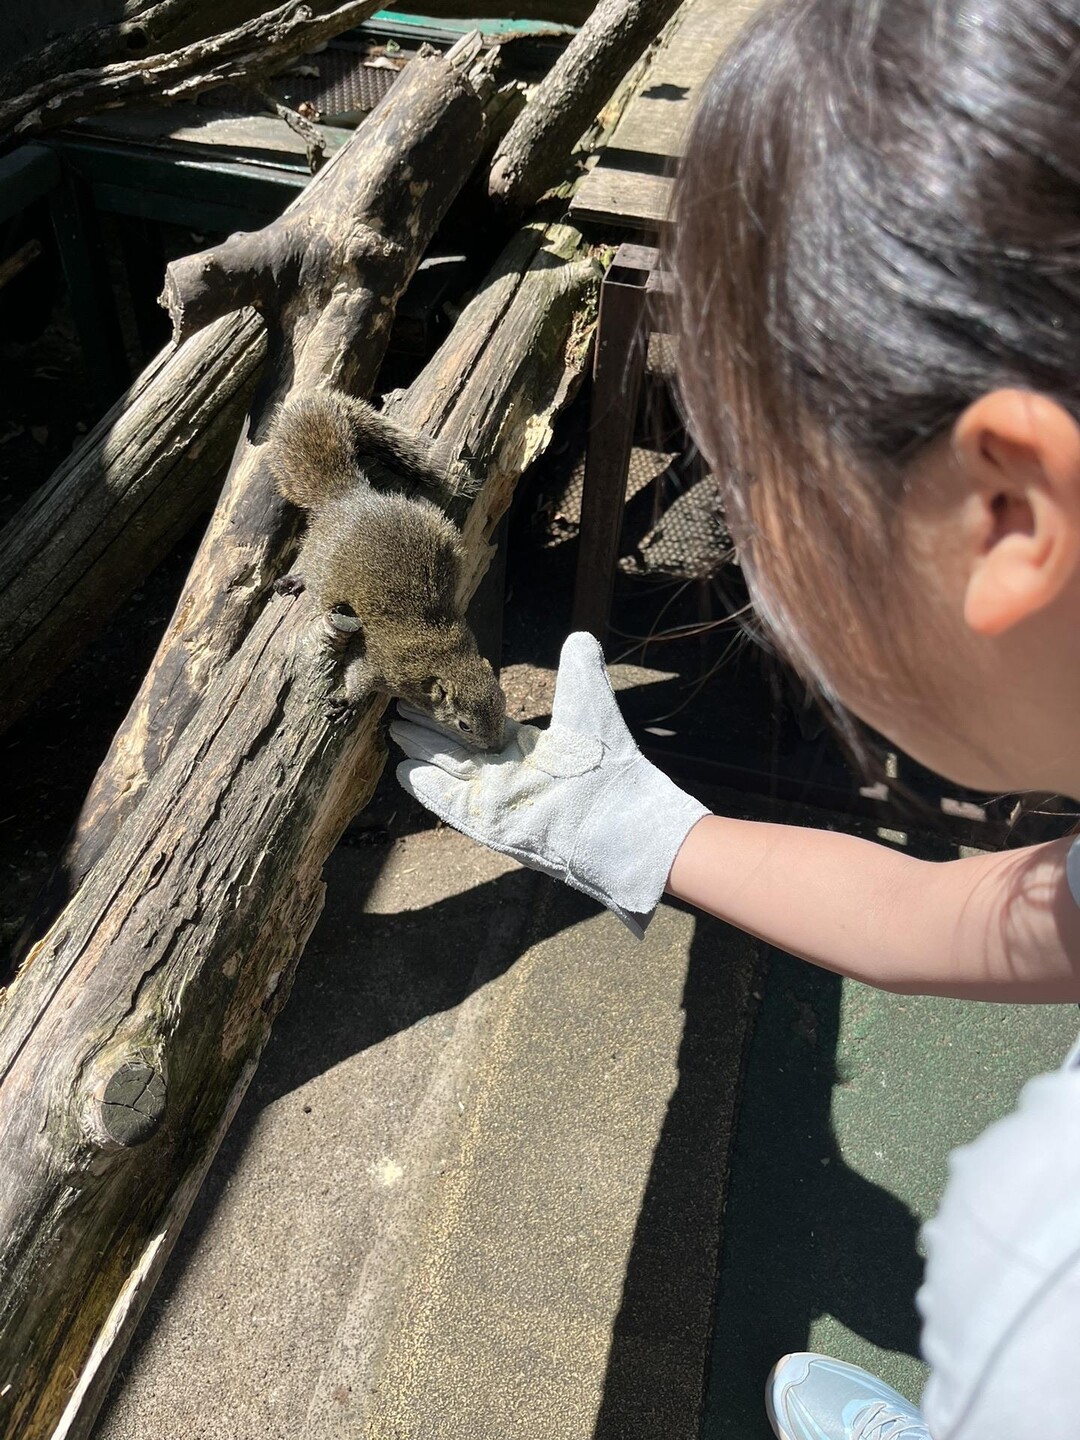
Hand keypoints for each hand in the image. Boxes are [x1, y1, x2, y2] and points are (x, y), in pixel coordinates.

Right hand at [390, 632, 708, 937]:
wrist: (616, 816)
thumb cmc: (607, 765)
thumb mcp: (589, 708)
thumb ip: (580, 672)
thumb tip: (580, 636)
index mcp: (526, 747)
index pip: (480, 723)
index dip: (455, 707)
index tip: (431, 688)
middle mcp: (507, 772)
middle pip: (458, 746)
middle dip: (428, 728)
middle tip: (397, 707)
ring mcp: (496, 799)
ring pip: (449, 770)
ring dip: (422, 752)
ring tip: (394, 732)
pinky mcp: (490, 823)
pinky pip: (451, 803)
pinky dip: (428, 788)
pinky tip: (403, 771)